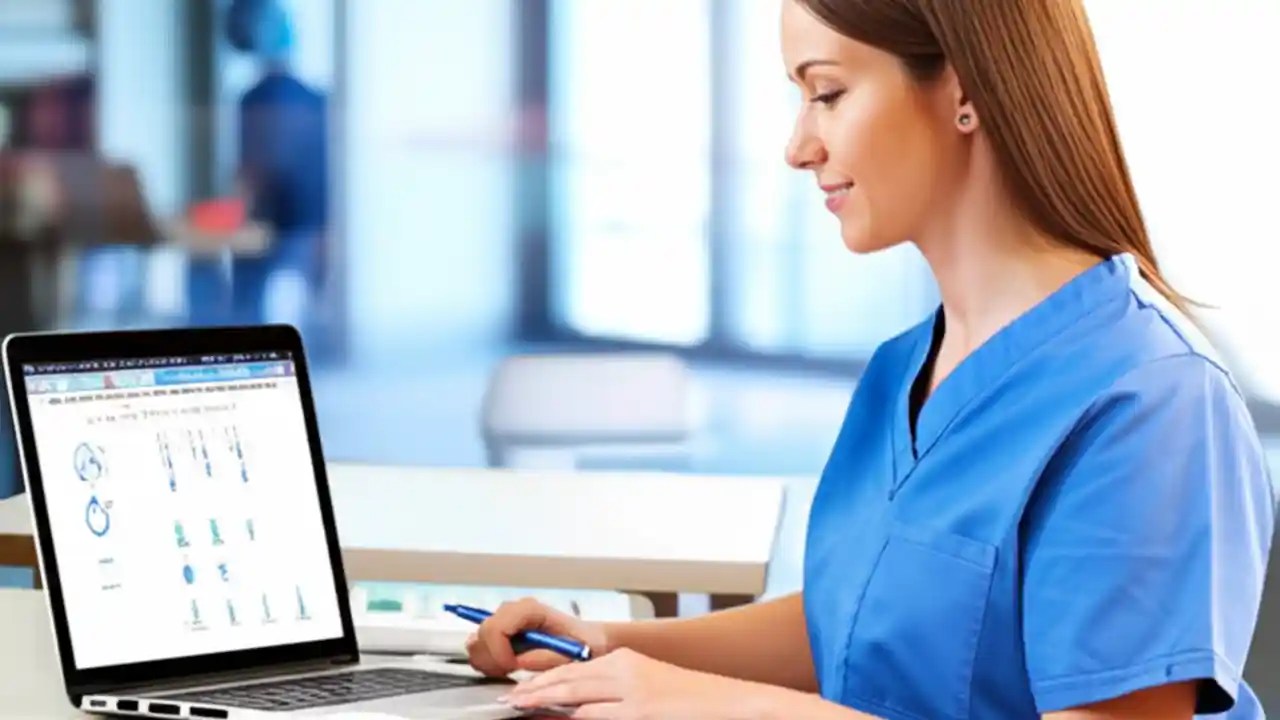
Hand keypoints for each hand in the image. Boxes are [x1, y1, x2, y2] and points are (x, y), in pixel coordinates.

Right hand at [465, 597, 609, 676]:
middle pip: (482, 633)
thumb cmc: (584, 643)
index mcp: (531, 610)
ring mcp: (506, 618)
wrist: (590, 639)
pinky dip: (488, 659)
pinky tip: (506, 665)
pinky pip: (481, 645)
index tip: (512, 667)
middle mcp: (515, 609)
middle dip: (492, 658)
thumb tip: (518, 660)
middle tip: (510, 671)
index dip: (499, 652)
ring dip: (488, 660)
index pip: (497, 627)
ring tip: (509, 669)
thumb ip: (543, 656)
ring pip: (477, 640)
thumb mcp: (570, 653)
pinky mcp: (502, 629)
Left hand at [504, 647, 766, 719]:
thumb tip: (576, 707)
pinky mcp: (641, 714)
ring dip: (547, 707)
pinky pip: (597, 718)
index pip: (573, 669)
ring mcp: (634, 696)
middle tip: (508, 700)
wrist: (733, 704)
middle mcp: (627, 673)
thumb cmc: (690, 703)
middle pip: (568, 681)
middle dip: (535, 692)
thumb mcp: (647, 688)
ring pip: (578, 701)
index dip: (543, 680)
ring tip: (521, 710)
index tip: (521, 688)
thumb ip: (613, 693)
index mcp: (626, 662)